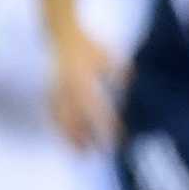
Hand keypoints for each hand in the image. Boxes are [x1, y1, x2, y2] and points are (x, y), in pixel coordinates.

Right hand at [47, 27, 121, 148]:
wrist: (62, 34)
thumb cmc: (92, 47)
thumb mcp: (111, 58)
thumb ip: (122, 75)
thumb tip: (139, 94)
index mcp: (84, 77)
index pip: (97, 106)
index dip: (107, 123)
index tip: (118, 138)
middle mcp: (67, 85)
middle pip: (75, 117)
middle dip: (84, 137)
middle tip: (95, 155)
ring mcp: (55, 88)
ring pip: (61, 118)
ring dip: (69, 137)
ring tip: (79, 155)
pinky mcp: (49, 90)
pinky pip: (53, 113)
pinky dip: (59, 127)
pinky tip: (65, 140)